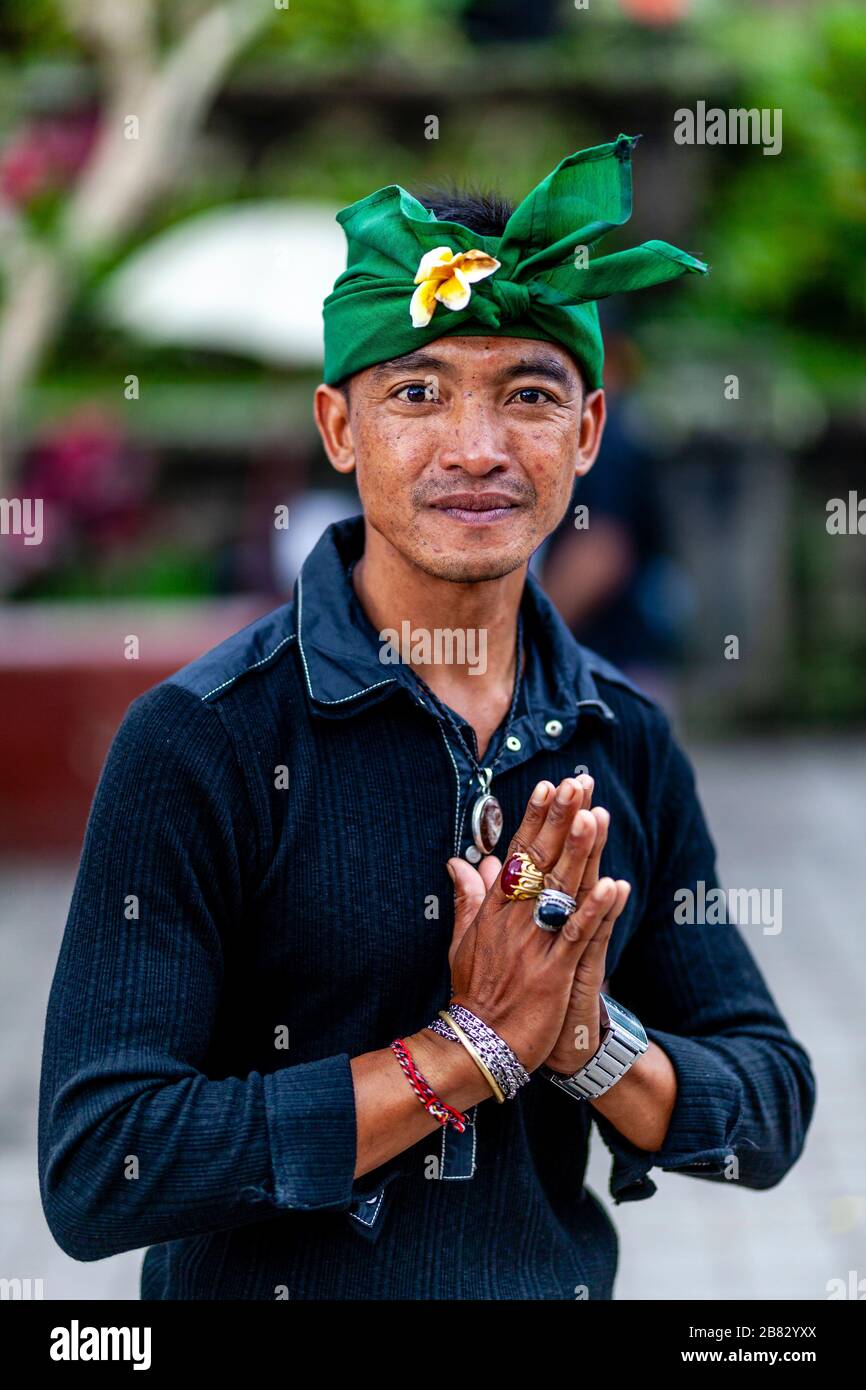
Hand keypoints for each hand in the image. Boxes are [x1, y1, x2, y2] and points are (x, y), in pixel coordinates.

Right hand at [444, 777, 623, 1072]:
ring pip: (560, 890)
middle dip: (560, 820)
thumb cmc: (475, 995)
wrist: (477, 1047)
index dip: (536, 820)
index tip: (549, 786)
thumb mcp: (463, 941)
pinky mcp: (553, 973)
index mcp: (495, 911)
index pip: (518, 855)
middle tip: (577, 783)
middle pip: (541, 862)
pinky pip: (577, 935)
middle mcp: (514, 921)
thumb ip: (467, 898)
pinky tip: (613, 885)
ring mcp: (534, 945)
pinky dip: (595, 910)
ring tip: (594, 815)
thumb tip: (463, 861)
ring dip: (579, 852)